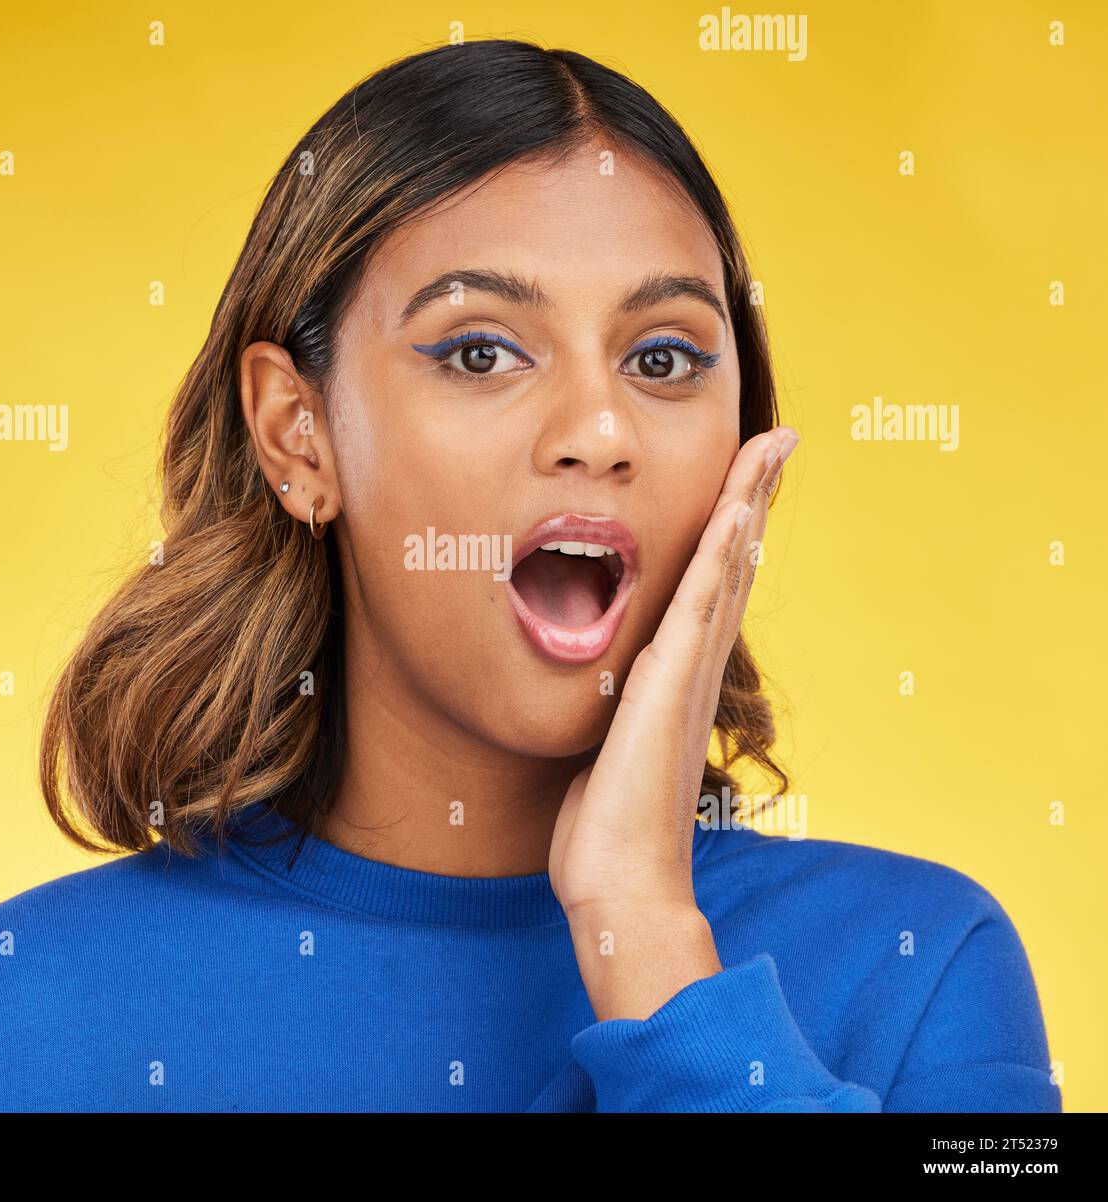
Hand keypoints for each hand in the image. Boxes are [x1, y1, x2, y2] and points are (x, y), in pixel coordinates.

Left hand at [548, 424, 800, 1019]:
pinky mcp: (670, 685)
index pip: (711, 585)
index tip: (744, 479)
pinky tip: (737, 510)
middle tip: (776, 440)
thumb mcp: (606, 746)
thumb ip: (613, 711)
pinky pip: (701, 604)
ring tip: (769, 448)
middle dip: (752, 497)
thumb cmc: (609, 825)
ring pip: (727, 570)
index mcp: (675, 674)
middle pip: (733, 563)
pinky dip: (722, 554)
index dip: (730, 528)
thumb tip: (603, 697)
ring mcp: (687, 673)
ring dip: (748, 504)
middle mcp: (692, 666)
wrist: (621, 882)